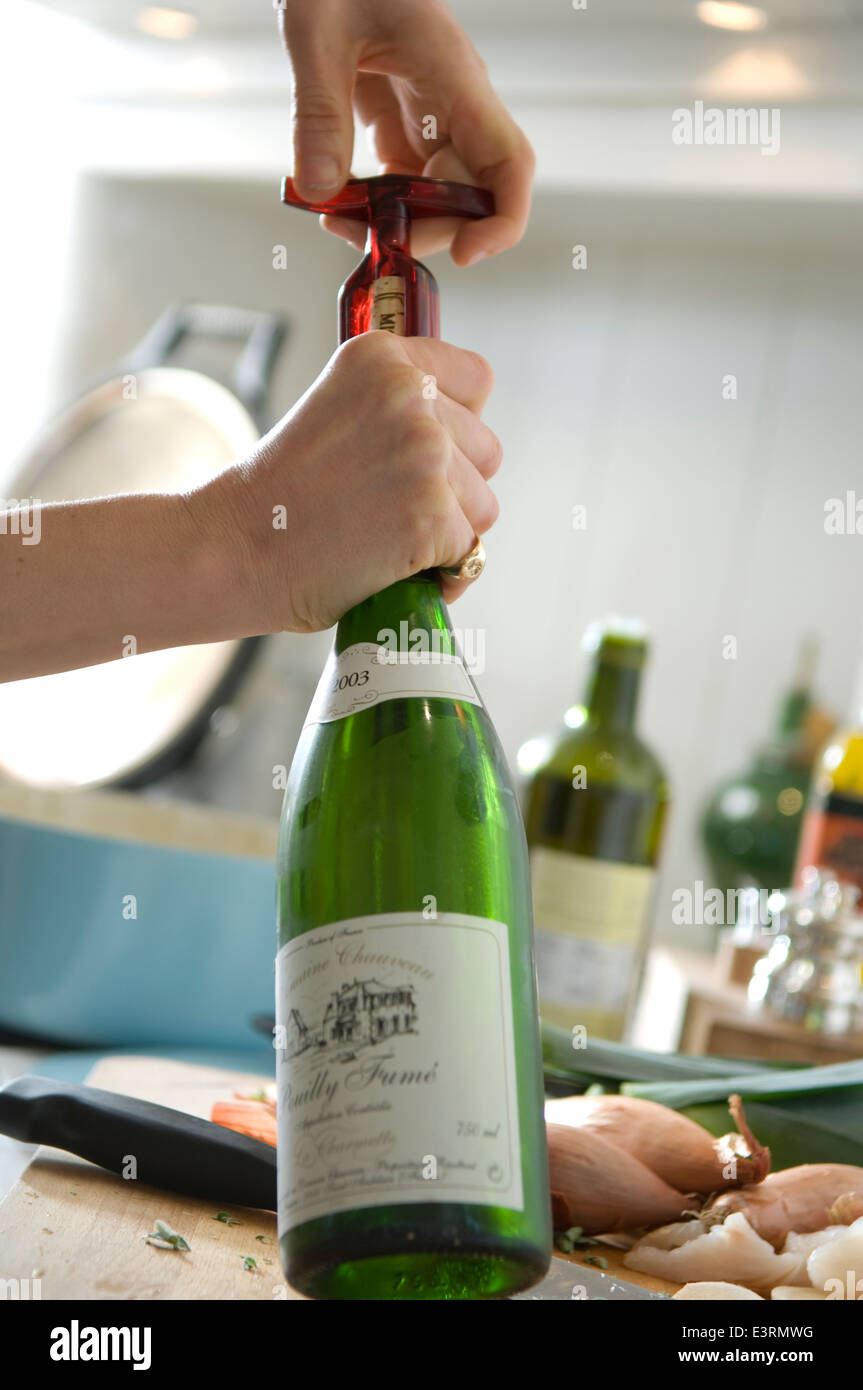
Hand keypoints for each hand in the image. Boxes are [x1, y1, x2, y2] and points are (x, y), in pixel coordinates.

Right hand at [210, 331, 500, 632]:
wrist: (232, 549)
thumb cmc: (278, 498)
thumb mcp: (335, 411)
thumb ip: (394, 406)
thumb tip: (461, 435)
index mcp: (382, 357)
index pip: (476, 380)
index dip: (460, 426)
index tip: (424, 456)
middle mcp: (410, 394)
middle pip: (487, 449)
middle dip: (454, 488)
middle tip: (388, 509)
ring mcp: (424, 453)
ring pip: (483, 505)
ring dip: (448, 533)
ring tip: (383, 539)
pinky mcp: (432, 513)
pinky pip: (469, 553)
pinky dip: (439, 573)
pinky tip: (390, 569)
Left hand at [277, 0, 533, 263]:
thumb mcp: (316, 34)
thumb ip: (319, 114)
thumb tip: (320, 189)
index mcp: (454, 75)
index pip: (509, 165)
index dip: (500, 220)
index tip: (465, 254)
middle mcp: (455, 99)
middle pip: (470, 193)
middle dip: (425, 229)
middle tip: (364, 235)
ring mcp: (431, 110)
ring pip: (437, 192)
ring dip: (396, 219)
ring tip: (337, 218)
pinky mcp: (403, 116)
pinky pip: (404, 176)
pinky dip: (375, 199)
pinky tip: (335, 200)